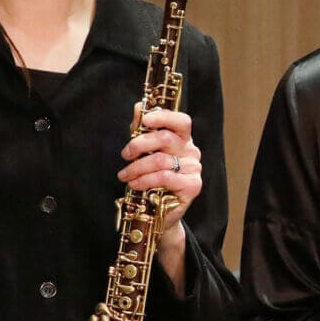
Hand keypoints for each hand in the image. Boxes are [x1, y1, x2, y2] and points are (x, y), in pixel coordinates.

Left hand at [120, 105, 201, 289]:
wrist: (158, 213)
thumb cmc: (151, 179)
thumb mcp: (144, 153)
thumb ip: (142, 130)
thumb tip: (139, 107)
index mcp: (183, 140)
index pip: (181, 121)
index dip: (164, 117)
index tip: (145, 120)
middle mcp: (192, 152)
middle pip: (165, 138)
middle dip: (139, 145)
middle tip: (125, 154)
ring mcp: (194, 169)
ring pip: (161, 160)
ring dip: (137, 168)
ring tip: (125, 176)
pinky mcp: (193, 186)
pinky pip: (165, 177)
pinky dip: (145, 180)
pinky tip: (135, 184)